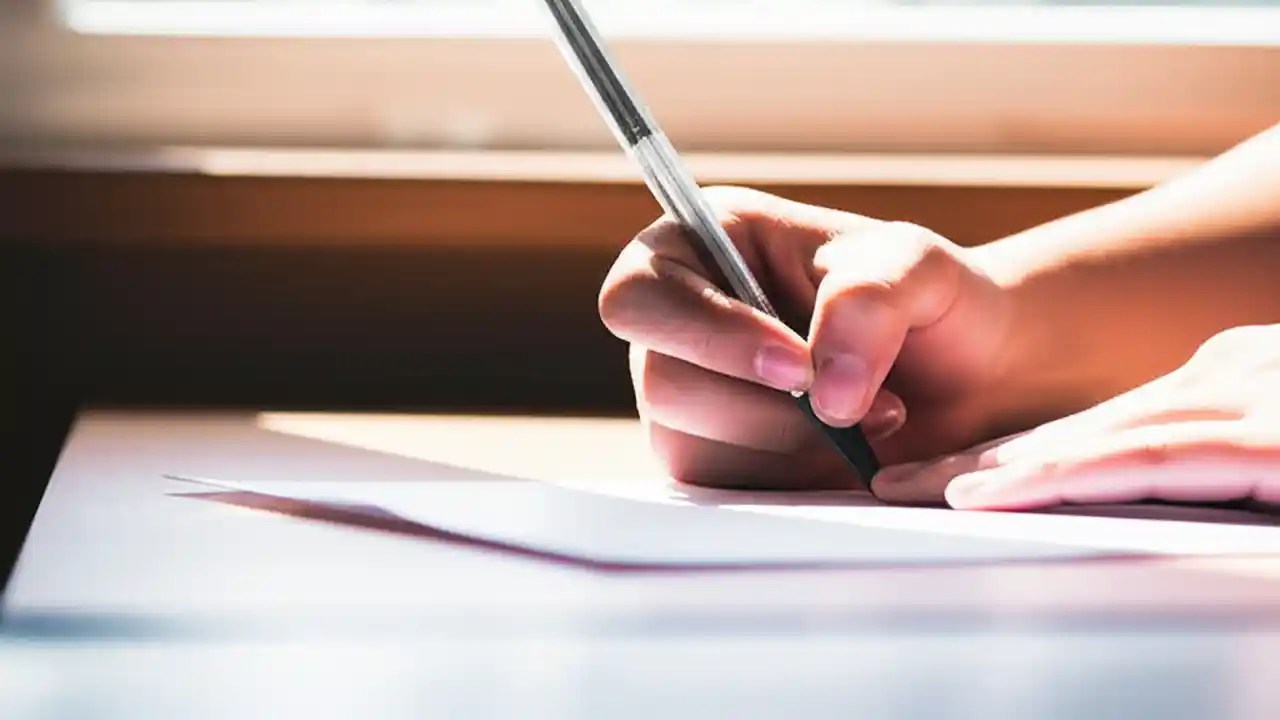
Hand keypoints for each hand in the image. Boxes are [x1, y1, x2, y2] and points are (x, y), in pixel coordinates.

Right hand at [597, 187, 1020, 489]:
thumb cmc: (934, 303)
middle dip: (766, 406)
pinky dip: (793, 480)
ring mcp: (691, 399)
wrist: (975, 382)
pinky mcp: (715, 464)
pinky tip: (845, 458)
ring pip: (689, 443)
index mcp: (701, 247)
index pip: (637, 295)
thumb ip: (866, 300)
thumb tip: (822, 388)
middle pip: (662, 382)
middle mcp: (680, 324)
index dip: (705, 335)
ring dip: (790, 444)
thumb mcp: (916, 266)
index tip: (796, 365)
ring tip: (869, 423)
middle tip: (858, 407)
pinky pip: (724, 490)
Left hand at [874, 325, 1279, 508]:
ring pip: (1088, 441)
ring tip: (902, 486)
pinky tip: (980, 494)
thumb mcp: (1274, 451)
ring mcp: (1245, 400)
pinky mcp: (1266, 443)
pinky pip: (1140, 460)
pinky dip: (1054, 477)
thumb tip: (1155, 487)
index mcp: (1226, 382)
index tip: (939, 483)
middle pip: (1074, 432)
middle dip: (974, 462)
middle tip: (888, 482)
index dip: (1011, 459)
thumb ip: (1217, 461)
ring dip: (989, 469)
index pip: (1096, 428)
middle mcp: (1227, 377)